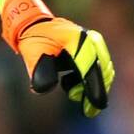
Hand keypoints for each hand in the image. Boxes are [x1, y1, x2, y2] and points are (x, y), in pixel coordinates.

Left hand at [0, 0, 113, 117]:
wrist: (35, 23)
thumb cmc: (34, 38)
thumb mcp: (32, 53)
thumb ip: (40, 69)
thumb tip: (45, 89)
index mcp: (77, 38)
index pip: (89, 65)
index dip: (94, 86)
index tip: (97, 104)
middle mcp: (90, 39)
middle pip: (101, 70)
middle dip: (96, 91)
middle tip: (88, 111)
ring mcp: (94, 44)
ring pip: (101, 71)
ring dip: (91, 87)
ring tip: (72, 94)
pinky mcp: (93, 50)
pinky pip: (97, 69)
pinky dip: (88, 81)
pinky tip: (70, 85)